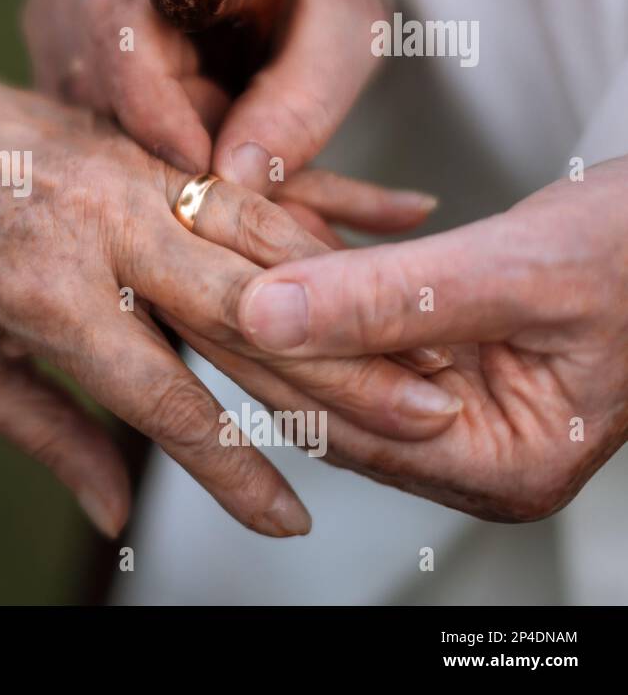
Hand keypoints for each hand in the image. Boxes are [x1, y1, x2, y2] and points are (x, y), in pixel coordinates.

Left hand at [0, 0, 456, 537]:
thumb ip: (43, 432)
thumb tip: (115, 512)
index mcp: (46, 291)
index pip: (165, 397)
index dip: (234, 468)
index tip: (290, 521)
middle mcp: (104, 223)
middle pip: (251, 311)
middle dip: (345, 375)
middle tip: (430, 422)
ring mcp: (132, 169)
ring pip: (268, 239)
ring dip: (354, 295)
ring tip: (426, 345)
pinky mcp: (147, 139)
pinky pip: (251, 179)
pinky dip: (330, 199)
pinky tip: (404, 213)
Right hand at [22, 0, 386, 193]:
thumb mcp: (343, 33)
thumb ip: (301, 103)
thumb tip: (233, 177)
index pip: (124, 22)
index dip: (155, 107)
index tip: (205, 164)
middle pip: (98, 75)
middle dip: (164, 131)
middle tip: (233, 130)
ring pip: (76, 98)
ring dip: (143, 131)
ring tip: (210, 100)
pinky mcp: (42, 22)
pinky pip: (65, 103)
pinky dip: (121, 124)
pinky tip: (172, 100)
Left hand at [220, 158, 627, 519]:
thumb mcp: (516, 272)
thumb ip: (390, 298)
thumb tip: (266, 313)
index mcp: (500, 463)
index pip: (343, 418)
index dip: (264, 355)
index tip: (197, 294)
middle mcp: (473, 449)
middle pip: (330, 392)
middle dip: (255, 322)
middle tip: (180, 263)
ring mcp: (462, 404)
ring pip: (340, 353)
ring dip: (279, 291)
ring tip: (208, 239)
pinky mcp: (453, 356)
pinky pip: (367, 322)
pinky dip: (323, 276)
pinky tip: (272, 232)